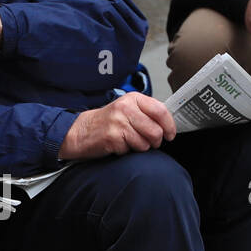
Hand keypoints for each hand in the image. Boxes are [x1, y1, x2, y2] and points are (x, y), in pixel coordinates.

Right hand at [58, 93, 175, 159]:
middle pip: (155, 130)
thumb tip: (168, 125)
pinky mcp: (112, 137)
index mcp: (133, 99)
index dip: (169, 126)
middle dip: (155, 141)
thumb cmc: (106, 122)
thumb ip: (146, 113)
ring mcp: (118, 122)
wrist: (80, 131)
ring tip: (128, 141)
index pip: (160, 111)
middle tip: (148, 142)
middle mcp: (126, 107)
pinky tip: (117, 144)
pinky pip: (130, 150)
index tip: (170, 134)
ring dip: (140, 147)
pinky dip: (126, 151)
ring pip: (145, 143)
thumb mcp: (127, 109)